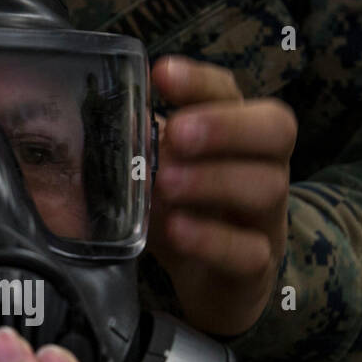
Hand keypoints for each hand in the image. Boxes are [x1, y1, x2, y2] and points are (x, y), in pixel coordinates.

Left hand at [148, 55, 294, 336]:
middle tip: (179, 133)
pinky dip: (212, 239)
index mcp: (236, 136)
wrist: (215, 286)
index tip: (160, 74)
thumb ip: (136, 149)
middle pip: (276, 130)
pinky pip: (249, 251)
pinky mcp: (257, 268)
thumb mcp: (158, 176)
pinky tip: (177, 229)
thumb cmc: (186, 215)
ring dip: (214, 180)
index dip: (199, 82)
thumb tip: (85, 123)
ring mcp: (265, 220)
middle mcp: (262, 168)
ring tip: (167, 183)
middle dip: (226, 126)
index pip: (230, 94)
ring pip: (267, 187)